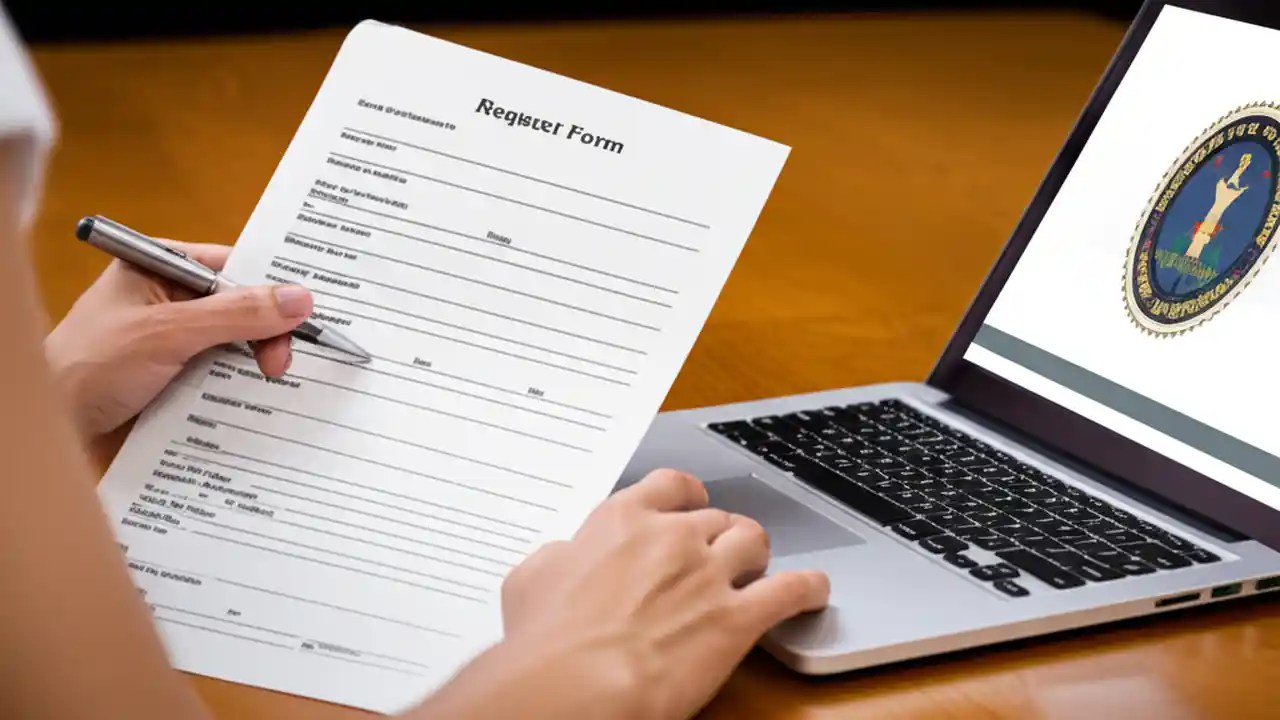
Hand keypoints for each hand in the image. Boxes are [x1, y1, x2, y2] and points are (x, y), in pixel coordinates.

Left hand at [45, 240, 313, 440]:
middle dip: (266, 335)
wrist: (49, 430)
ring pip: (236, 344)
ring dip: (254, 365)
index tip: (303, 319)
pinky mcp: (175, 376)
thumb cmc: (87, 368)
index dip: (273, 291)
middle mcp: (170, 298)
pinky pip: (223, 374)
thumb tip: (300, 298)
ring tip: (268, 383)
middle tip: (277, 365)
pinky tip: (253, 400)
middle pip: (242, 308)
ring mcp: (173, 339)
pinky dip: (239, 387)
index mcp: (161, 267)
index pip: (235, 267)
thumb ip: (236, 314)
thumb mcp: (168, 334)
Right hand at [420, 470, 829, 719]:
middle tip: (717, 556)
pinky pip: (792, 590)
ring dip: (757, 553)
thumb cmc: (546, 641)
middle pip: (716, 518)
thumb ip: (557, 556)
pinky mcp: (738, 619)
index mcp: (623, 520)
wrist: (577, 684)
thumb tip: (563, 556)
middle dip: (719, 536)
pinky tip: (814, 592)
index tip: (692, 504)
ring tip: (758, 568)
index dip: (688, 496)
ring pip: (754, 541)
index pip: (671, 486)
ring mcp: (710, 575)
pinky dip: (808, 589)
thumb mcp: (530, 579)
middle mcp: (673, 537)